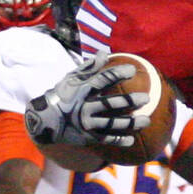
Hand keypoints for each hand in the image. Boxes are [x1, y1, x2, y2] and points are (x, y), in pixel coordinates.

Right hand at [24, 52, 149, 150]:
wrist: (45, 120)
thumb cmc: (61, 95)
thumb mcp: (71, 79)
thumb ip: (88, 67)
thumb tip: (104, 53)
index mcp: (82, 90)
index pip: (102, 79)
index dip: (117, 74)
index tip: (132, 70)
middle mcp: (84, 107)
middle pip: (110, 104)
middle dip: (129, 101)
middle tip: (146, 98)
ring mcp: (86, 124)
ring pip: (112, 123)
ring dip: (131, 123)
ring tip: (147, 120)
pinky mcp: (88, 137)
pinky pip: (106, 139)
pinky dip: (119, 140)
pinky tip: (132, 139)